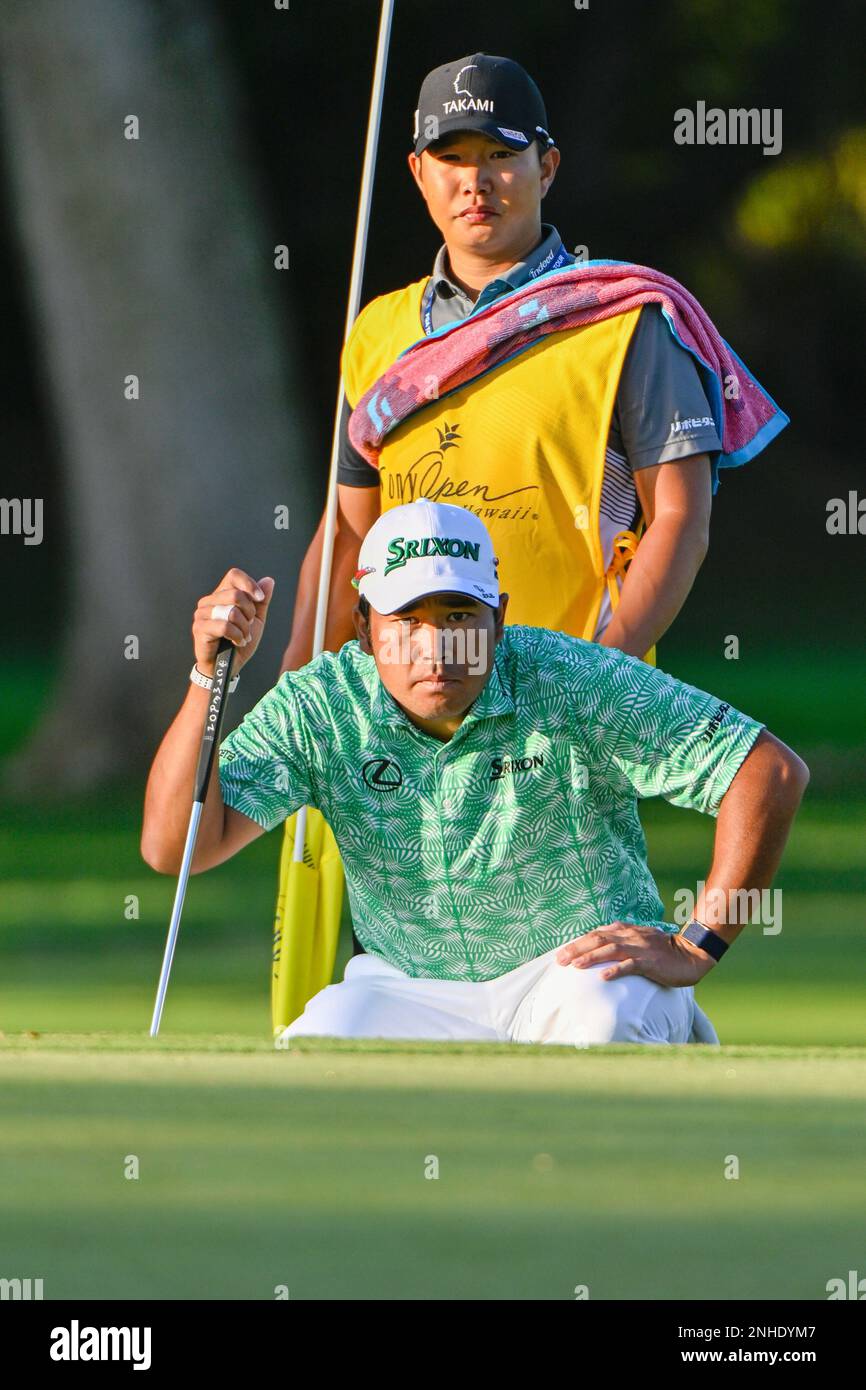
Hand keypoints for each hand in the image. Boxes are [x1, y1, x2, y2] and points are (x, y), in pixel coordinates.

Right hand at [192, 569, 274, 675]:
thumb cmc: (240, 643)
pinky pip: (224, 626)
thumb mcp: (256, 621)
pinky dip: (237, 636)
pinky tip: (237, 642)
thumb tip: (268, 580)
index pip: (234, 575)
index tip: (260, 598)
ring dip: (244, 628)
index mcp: (221, 595)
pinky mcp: (199, 628)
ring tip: (244, 637)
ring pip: (231, 611)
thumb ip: (261, 602)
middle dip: (249, 612)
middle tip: (249, 626)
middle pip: (236, 594)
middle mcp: (209, 601)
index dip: (249, 584)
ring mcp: (202, 614)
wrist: (228, 667)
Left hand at [555, 921, 716, 987]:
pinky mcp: (650, 962)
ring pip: (610, 950)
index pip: (596, 934)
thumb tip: (599, 941)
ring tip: (575, 966)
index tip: (561, 953)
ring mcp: (640, 949)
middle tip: (560, 960)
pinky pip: (630, 965)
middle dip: (577, 949)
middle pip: (598, 939)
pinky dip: (616, 970)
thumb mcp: (638, 938)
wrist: (690, 954)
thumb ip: (620, 938)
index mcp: (625, 930)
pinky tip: (603, 977)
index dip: (577, 943)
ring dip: (591, 957)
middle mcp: (630, 936)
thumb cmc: (662, 949)